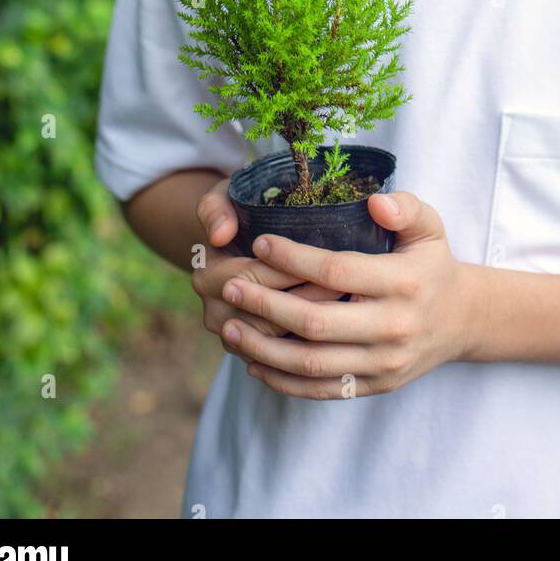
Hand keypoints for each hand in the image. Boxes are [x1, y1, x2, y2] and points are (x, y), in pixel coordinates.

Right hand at [192, 177, 346, 351]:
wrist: (235, 246)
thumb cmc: (237, 212)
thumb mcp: (225, 197)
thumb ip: (217, 208)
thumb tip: (220, 234)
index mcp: (208, 276)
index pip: (254, 278)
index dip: (292, 271)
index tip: (331, 263)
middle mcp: (216, 314)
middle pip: (268, 316)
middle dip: (310, 300)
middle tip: (351, 290)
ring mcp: (234, 340)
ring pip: (277, 345)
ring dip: (315, 328)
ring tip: (351, 308)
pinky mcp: (254, 356)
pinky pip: (283, 363)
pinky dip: (310, 349)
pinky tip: (341, 333)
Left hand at [216, 190, 473, 397]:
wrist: (462, 321)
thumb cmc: (432, 264)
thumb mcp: (430, 227)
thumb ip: (406, 208)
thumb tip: (375, 201)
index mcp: (403, 283)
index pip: (337, 271)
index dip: (294, 259)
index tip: (260, 244)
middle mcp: (393, 327)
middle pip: (316, 322)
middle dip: (266, 305)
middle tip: (229, 288)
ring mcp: (383, 363)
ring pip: (312, 363)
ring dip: (263, 348)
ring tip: (229, 328)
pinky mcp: (375, 386)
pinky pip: (321, 390)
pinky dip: (282, 380)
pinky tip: (253, 362)